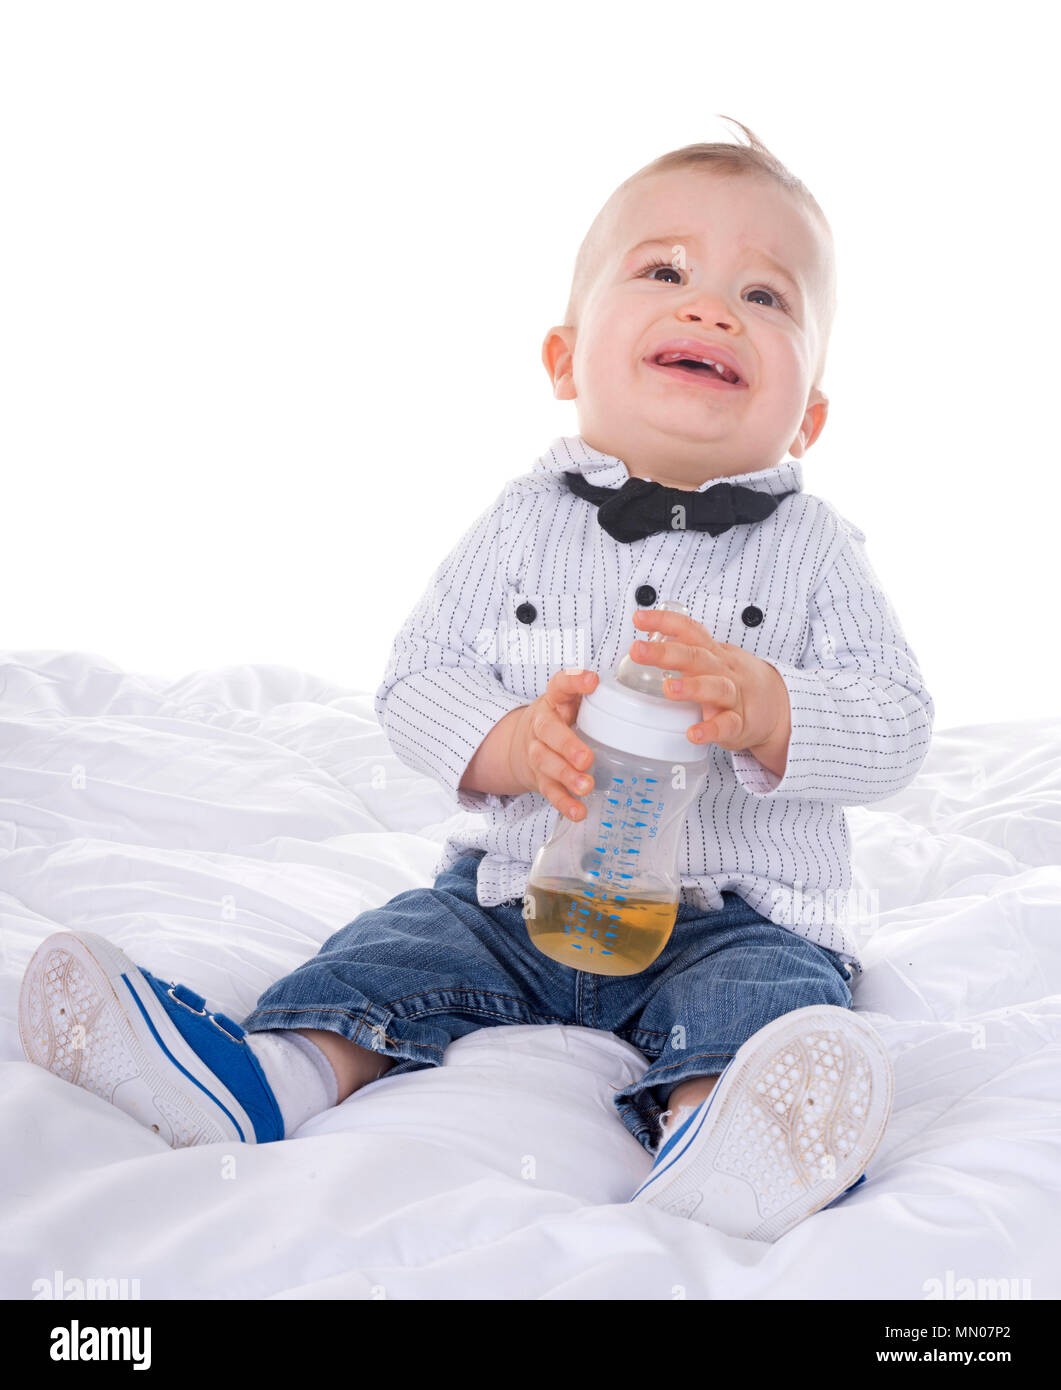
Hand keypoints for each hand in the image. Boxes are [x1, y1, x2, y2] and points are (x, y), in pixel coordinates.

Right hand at [505, 668, 599, 819]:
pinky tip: (578, 811)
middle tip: (586, 758)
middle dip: (567, 746)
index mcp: (554, 701)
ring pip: (546, 763)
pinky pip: (549, 791)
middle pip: (548, 732)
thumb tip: (655, 695)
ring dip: (566, 776)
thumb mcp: (573, 702)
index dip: (574, 682)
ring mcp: (537, 752)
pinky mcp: (539, 777)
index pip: (560, 685)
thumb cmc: (561, 720)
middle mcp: (541, 725)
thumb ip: (601, 699)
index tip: (592, 682)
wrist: (520, 744)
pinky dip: (564, 803)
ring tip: (586, 786)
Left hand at [629, 607, 790, 764]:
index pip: (689, 629)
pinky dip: (711, 729)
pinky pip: (727, 725)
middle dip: (665, 652)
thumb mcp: (711, 659)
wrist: (776, 706)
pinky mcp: (740, 723)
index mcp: (712, 653)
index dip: (664, 621)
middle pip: (696, 656)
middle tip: (638, 650)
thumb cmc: (734, 680)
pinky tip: (693, 733)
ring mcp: (733, 696)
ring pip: (715, 687)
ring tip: (668, 688)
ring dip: (691, 687)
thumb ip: (683, 650)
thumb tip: (647, 641)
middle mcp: (722, 670)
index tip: (638, 618)